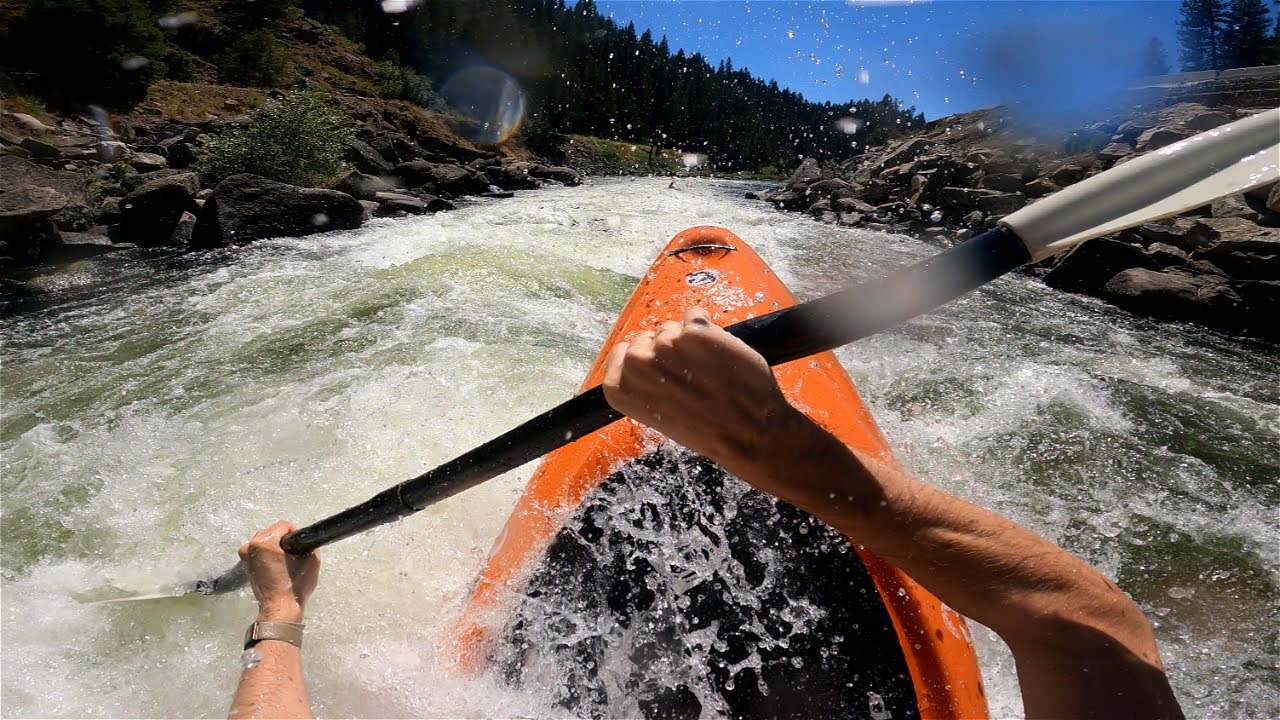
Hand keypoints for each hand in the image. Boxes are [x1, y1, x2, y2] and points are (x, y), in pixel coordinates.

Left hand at [238, 521, 319, 622]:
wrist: (280, 607)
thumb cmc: (295, 585)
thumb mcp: (311, 560)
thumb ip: (309, 543)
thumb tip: (305, 541)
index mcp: (264, 542)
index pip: (284, 525)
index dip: (295, 534)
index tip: (299, 546)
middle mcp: (250, 546)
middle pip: (271, 532)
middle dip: (283, 540)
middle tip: (292, 554)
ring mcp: (245, 556)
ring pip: (263, 541)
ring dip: (274, 546)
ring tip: (284, 561)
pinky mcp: (244, 565)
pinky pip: (258, 552)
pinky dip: (267, 555)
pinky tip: (276, 566)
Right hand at [602, 306, 805, 480]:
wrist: (747, 432)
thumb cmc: (706, 429)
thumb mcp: (656, 414)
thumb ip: (645, 384)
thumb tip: (649, 358)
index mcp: (620, 388)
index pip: (622, 353)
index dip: (646, 360)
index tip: (663, 375)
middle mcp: (636, 363)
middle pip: (648, 338)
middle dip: (667, 351)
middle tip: (689, 377)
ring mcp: (666, 344)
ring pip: (673, 327)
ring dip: (689, 341)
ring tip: (706, 370)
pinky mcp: (695, 331)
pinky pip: (696, 315)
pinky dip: (707, 329)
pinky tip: (717, 354)